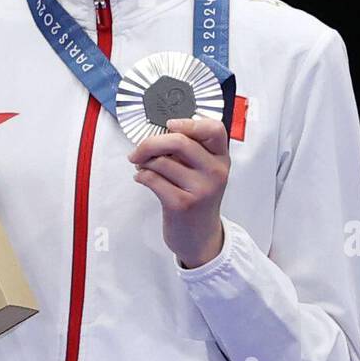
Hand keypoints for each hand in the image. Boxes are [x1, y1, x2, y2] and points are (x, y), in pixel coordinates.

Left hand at [128, 117, 229, 268]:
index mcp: (221, 158)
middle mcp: (215, 172)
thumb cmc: (197, 199)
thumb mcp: (205, 172)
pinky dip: (141, 176)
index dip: (189, 122)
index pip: (214, 129)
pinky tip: (143, 179)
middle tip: (138, 150)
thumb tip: (158, 131)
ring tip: (143, 168)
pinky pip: (152, 179)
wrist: (200, 238)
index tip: (169, 125)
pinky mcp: (182, 204)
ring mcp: (200, 189)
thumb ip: (191, 150)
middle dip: (150, 143)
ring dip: (143, 163)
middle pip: (179, 141)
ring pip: (161, 161)